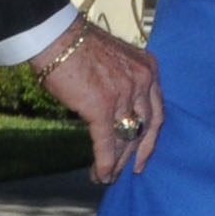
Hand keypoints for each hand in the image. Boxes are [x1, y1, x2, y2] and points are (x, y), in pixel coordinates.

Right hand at [34, 20, 165, 182]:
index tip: (144, 155)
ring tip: (106, 178)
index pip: (157, 112)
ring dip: (116, 162)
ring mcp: (124, 94)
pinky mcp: (102, 106)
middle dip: (134, 154)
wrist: (57, 37)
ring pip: (125, 138)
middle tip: (127, 171)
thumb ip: (125, 83)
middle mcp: (142, 81)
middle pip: (144, 129)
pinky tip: (100, 175)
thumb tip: (118, 115)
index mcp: (149, 69)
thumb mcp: (117, 60)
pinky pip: (107, 142)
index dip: (150, 138)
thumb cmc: (79, 47)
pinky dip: (105, 162)